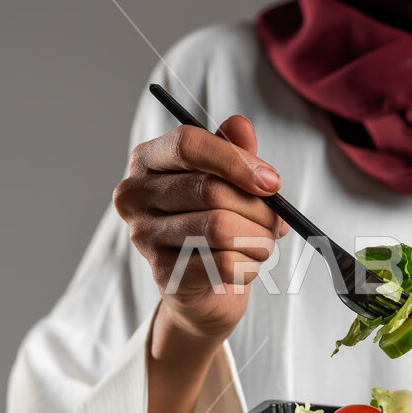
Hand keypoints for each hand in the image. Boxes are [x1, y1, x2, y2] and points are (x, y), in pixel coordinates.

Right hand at [113, 116, 285, 340]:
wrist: (206, 286)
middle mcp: (135, 194)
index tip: (272, 182)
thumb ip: (235, 151)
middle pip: (210, 190)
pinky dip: (248, 266)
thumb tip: (241, 125)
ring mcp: (144, 235)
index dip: (236, 160)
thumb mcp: (229, 180)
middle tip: (275, 221)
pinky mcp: (162, 273)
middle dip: (258, 209)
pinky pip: (222, 264)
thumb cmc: (216, 222)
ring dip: (257, 239)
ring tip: (261, 244)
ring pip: (220, 229)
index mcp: (148, 160)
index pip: (188, 145)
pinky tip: (245, 266)